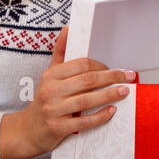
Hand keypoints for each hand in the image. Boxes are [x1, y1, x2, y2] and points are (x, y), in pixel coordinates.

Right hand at [0, 26, 136, 158]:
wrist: (30, 130)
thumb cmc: (46, 99)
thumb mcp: (50, 75)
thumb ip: (60, 52)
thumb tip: (68, 29)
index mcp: (51, 75)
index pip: (80, 65)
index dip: (100, 65)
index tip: (114, 68)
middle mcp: (51, 91)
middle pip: (87, 81)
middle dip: (111, 77)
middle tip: (128, 76)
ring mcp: (54, 110)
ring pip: (87, 100)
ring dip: (109, 95)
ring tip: (124, 91)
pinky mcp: (58, 128)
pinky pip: (84, 121)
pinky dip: (100, 116)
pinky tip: (112, 110)